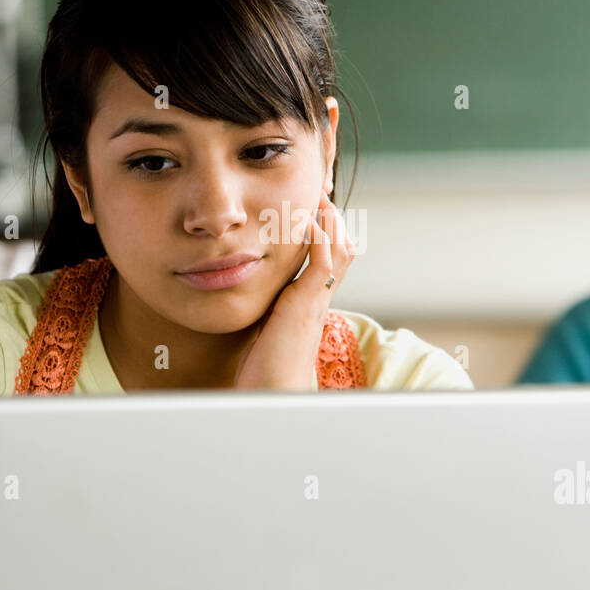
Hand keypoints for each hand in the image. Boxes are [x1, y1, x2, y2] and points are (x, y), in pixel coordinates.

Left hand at [234, 193, 355, 389]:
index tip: (312, 208)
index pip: (327, 260)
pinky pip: (323, 266)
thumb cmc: (264, 372)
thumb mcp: (264, 331)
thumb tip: (248, 296)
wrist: (272, 397)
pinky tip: (312, 220)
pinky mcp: (306, 307)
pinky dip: (321, 240)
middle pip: (340, 249)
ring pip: (338, 252)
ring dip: (330, 222)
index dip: (325, 233)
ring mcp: (315, 302)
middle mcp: (318, 300)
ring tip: (320, 196)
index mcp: (309, 304)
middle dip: (332, 219)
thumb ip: (264, 311)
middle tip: (320, 192)